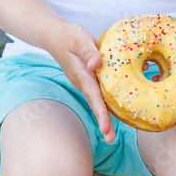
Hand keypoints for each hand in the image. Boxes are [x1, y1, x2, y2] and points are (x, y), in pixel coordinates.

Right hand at [48, 23, 116, 143]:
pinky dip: (109, 102)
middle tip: (111, 139)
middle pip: (96, 104)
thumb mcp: (79, 39)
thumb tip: (97, 64)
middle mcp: (84, 82)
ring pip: (99, 100)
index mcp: (82, 74)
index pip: (93, 96)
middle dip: (104, 122)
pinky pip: (101, 92)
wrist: (55, 37)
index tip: (105, 129)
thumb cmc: (69, 36)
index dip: (100, 113)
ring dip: (106, 116)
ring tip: (112, 135)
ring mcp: (86, 83)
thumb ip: (89, 51)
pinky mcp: (90, 80)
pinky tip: (120, 109)